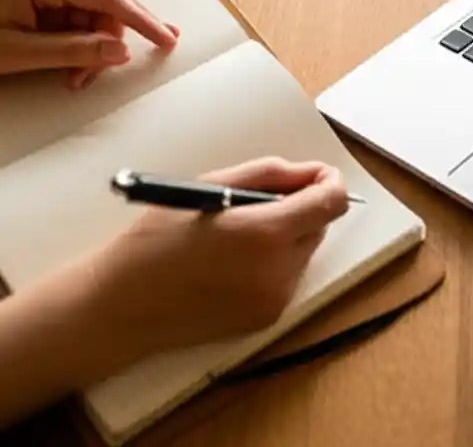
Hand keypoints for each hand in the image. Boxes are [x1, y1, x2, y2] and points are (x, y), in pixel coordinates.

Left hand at [0, 0, 178, 88]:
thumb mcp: (19, 54)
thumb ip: (73, 52)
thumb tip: (120, 52)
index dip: (140, 18)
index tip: (164, 37)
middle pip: (105, 4)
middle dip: (114, 38)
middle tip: (126, 62)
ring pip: (96, 17)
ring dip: (95, 50)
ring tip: (76, 77)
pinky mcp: (45, 3)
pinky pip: (81, 24)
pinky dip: (83, 48)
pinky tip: (73, 67)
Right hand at [90, 158, 349, 356]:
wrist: (123, 306)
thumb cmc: (157, 239)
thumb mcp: (209, 187)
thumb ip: (269, 175)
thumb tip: (310, 173)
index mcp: (265, 233)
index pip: (331, 203)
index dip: (328, 182)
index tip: (316, 174)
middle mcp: (279, 270)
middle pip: (320, 227)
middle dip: (301, 208)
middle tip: (259, 202)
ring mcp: (276, 299)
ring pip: (305, 253)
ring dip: (287, 237)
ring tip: (237, 235)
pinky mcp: (268, 318)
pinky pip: (288, 278)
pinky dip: (274, 263)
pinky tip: (232, 263)